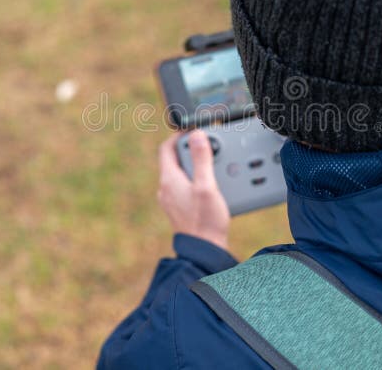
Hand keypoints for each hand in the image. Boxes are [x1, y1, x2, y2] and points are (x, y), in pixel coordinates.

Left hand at [157, 130, 230, 250]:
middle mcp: (166, 189)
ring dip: (196, 165)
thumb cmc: (205, 221)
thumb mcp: (206, 185)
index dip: (180, 135)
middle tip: (210, 148)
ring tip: (214, 166)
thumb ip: (201, 159)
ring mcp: (172, 200)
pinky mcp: (180, 208)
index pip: (166, 148)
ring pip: (181, 173)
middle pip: (175, 159)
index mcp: (169, 180)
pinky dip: (197, 180)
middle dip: (192, 151)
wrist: (203, 251)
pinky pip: (185, 186)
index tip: (194, 130)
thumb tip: (196, 135)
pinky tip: (212, 186)